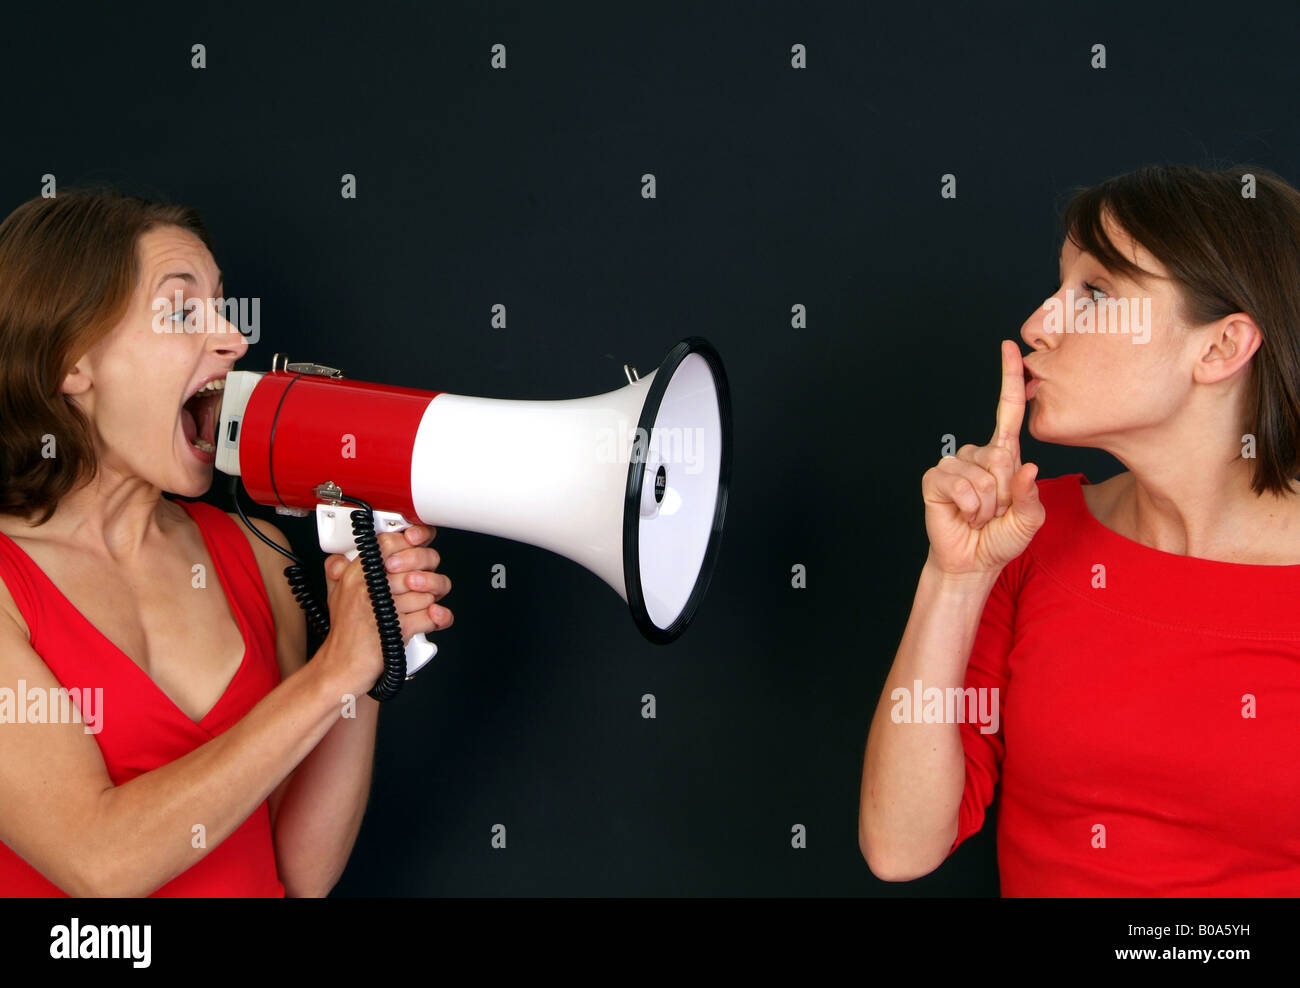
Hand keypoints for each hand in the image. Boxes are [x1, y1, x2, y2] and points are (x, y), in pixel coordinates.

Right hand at [319, 524, 452, 696]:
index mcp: (356, 573)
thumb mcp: (336, 593)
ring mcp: (384, 607)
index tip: (420, 541)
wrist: (340, 667)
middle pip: (416, 562)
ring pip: (427, 590)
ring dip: (431, 600)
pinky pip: (431, 615)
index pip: (390, 541)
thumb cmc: (345, 634)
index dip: (413, 539)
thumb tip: (344, 554)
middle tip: (424, 582)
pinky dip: (437, 619)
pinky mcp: (397, 629)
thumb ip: (342, 570)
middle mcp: (369, 586)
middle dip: (429, 571)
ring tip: (422, 605)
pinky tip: (430, 619)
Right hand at [921, 340, 1045, 576]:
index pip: (1009, 411)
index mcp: (1004, 456)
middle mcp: (978, 455)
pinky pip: (958, 484)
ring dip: (985, 504)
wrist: (972, 562)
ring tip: (977, 515)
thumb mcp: (1029, 520)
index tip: (1011, 347)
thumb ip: (1030, 496)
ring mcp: (954, 465)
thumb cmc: (1001, 539)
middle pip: (1000, 457)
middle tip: (995, 512)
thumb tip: (1027, 466)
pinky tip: (962, 514)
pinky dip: (967, 505)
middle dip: (1004, 493)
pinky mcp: (935, 479)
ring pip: (980, 475)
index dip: (1009, 378)